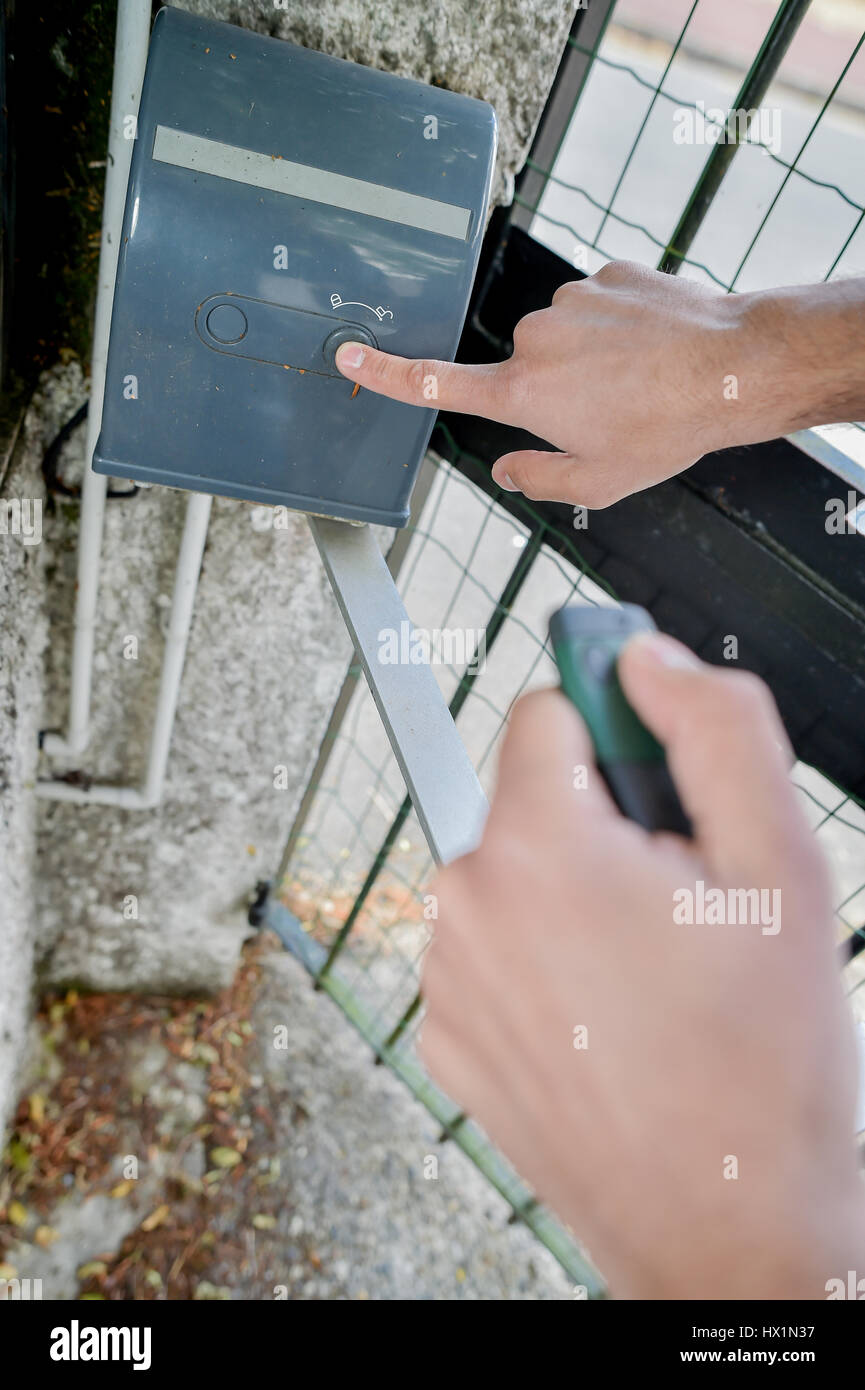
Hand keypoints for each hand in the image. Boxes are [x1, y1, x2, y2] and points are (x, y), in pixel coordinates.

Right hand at [335, 263, 864, 507]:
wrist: (734, 365)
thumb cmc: (667, 431)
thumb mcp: (600, 482)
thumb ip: (539, 478)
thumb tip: (506, 467)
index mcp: (523, 393)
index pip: (437, 385)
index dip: (386, 374)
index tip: (347, 355)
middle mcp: (535, 338)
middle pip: (525, 368)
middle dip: (556, 388)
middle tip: (614, 409)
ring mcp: (571, 299)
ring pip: (563, 333)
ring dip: (591, 355)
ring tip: (642, 377)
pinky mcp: (606, 272)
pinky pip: (597, 303)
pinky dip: (618, 324)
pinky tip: (654, 344)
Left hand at [418, 633, 864, 1297]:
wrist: (729, 1226)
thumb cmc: (762, 1061)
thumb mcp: (780, 866)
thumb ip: (715, 728)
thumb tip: (646, 658)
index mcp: (536, 848)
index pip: (545, 710)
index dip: (618, 735)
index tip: (655, 775)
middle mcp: (465, 905)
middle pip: (531, 799)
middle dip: (601, 827)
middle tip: (677, 906)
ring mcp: (447, 979)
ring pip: (512, 876)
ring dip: (571, 898)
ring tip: (648, 978)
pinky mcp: (448, 1036)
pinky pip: (492, 950)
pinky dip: (542, 964)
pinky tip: (609, 1022)